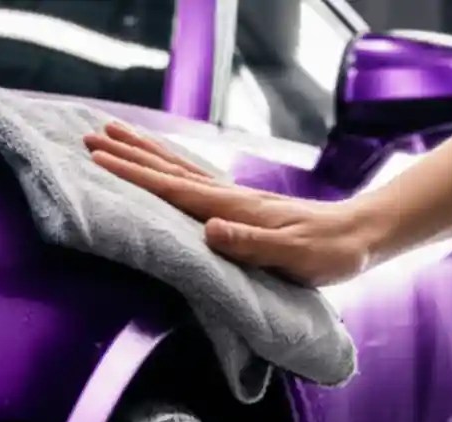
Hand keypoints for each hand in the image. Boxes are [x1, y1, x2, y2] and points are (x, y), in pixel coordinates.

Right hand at [83, 122, 383, 285]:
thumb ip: (251, 243)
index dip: (135, 174)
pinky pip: (195, 181)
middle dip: (130, 154)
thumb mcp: (294, 255)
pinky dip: (172, 168)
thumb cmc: (329, 253)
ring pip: (180, 170)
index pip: (173, 188)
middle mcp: (229, 198)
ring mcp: (236, 200)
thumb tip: (209, 230)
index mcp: (233, 209)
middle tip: (91, 135)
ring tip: (116, 137)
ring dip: (146, 154)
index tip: (100, 158)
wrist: (360, 235)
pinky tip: (164, 166)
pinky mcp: (243, 207)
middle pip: (170, 169)